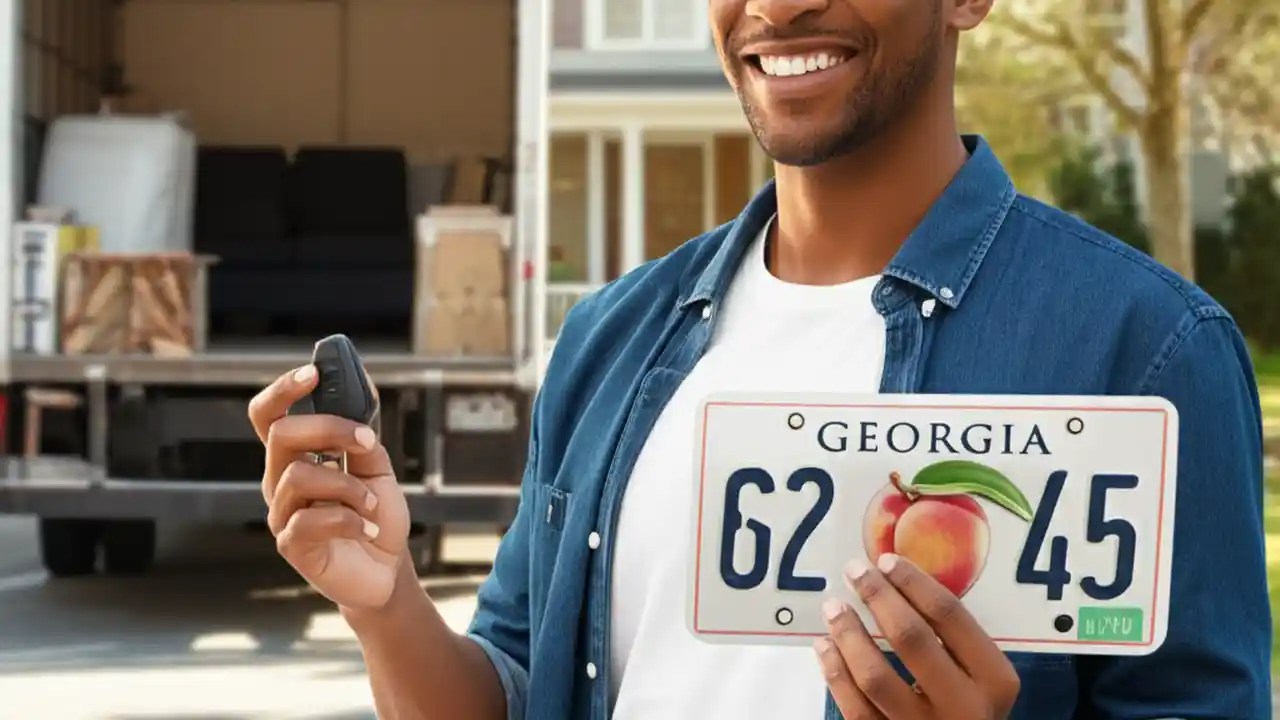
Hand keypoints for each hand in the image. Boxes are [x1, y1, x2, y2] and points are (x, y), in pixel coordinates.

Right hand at [249, 364, 411, 610]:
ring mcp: (282, 514)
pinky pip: (313, 519)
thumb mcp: (378, 471)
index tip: (313, 373)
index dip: (282, 390)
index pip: (268, 416)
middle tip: (367, 442)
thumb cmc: (376, 518)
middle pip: (282, 435)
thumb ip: (364, 437)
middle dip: (330, 429)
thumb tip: (361, 391)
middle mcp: (279, 482)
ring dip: (348, 485)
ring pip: (300, 475)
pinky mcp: (291, 545)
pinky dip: (352, 519)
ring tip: (370, 505)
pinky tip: (368, 530)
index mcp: (296, 457)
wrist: (387, 570)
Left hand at [815, 553, 1019, 719]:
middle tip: (854, 571)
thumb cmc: (969, 705)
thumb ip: (952, 638)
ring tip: (833, 607)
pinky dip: (835, 672)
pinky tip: (824, 646)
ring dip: (849, 635)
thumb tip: (896, 579)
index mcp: (994, 679)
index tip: (886, 561)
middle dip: (878, 597)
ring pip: (876, 677)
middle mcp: (965, 707)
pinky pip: (855, 707)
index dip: (913, 582)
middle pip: (912, 638)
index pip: (949, 616)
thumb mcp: (979, 675)